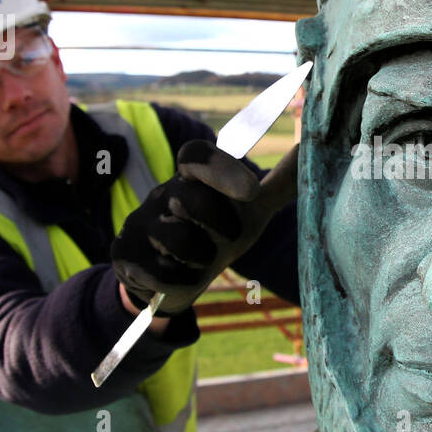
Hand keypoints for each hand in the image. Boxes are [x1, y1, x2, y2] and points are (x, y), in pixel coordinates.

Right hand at [111, 141, 297, 315]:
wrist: (173, 280)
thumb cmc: (216, 237)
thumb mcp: (250, 212)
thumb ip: (278, 184)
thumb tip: (307, 148)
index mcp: (192, 179)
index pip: (195, 155)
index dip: (221, 168)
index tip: (252, 191)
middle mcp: (162, 194)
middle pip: (190, 198)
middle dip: (219, 225)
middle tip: (226, 238)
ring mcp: (139, 223)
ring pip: (176, 239)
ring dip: (200, 260)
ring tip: (199, 261)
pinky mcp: (124, 255)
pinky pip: (160, 274)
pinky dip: (180, 283)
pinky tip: (178, 278)